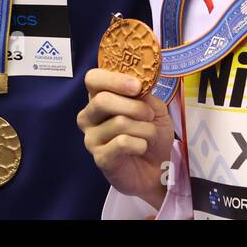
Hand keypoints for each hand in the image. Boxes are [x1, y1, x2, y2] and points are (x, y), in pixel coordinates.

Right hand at [77, 69, 173, 208]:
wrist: (158, 167)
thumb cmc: (151, 133)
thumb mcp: (155, 108)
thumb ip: (145, 96)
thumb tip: (138, 86)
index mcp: (98, 98)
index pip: (93, 79)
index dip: (114, 80)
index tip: (137, 86)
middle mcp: (89, 116)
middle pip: (103, 100)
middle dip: (134, 106)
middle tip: (150, 115)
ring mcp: (91, 138)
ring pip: (119, 122)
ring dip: (144, 128)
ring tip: (149, 135)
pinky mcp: (100, 158)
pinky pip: (122, 143)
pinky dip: (140, 144)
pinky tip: (142, 148)